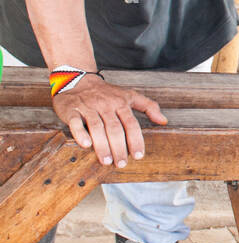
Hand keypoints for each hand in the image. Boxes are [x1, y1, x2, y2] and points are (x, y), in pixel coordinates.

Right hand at [52, 74, 167, 167]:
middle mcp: (105, 105)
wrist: (77, 79)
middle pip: (114, 128)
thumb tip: (164, 121)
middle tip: (121, 163)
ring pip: (97, 127)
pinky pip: (75, 122)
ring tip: (106, 161)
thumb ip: (148, 106)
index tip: (138, 156)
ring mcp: (88, 107)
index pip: (131, 124)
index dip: (135, 140)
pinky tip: (86, 144)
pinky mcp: (71, 109)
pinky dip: (80, 133)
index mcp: (121, 102)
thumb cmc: (106, 92)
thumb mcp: (129, 95)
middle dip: (119, 147)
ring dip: (102, 146)